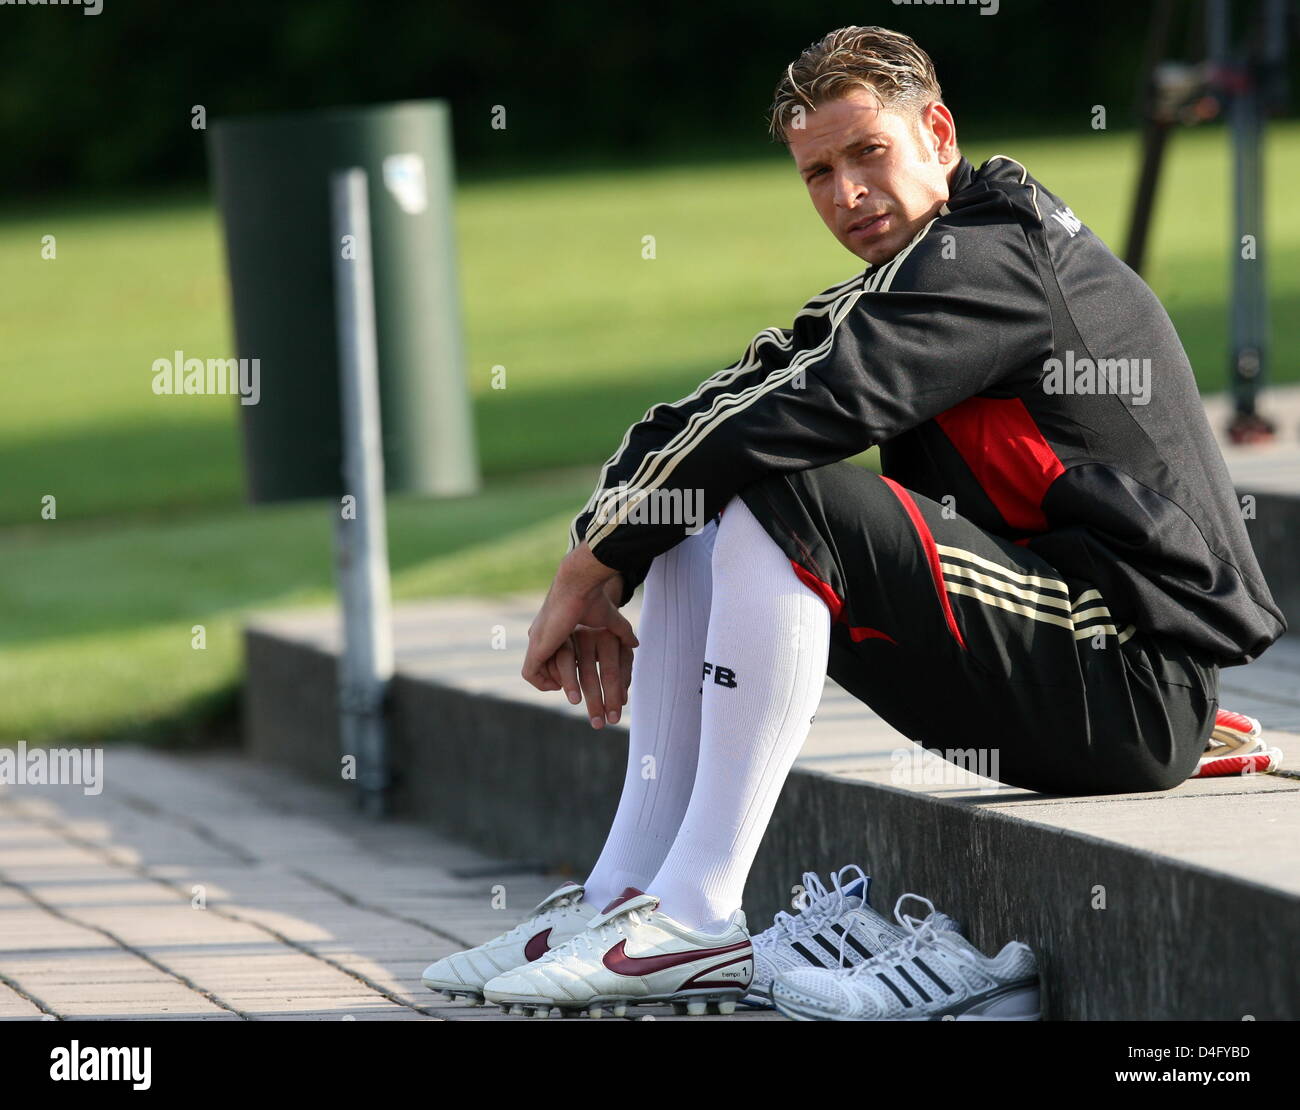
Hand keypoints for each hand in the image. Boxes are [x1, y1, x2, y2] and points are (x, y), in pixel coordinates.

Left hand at [522, 549, 637, 728]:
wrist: (578, 587)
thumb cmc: (593, 598)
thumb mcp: (609, 620)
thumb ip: (621, 632)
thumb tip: (636, 644)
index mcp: (556, 629)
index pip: (557, 656)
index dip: (567, 671)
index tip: (582, 683)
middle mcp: (543, 637)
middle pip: (547, 667)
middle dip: (564, 685)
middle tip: (579, 700)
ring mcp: (538, 642)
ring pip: (538, 672)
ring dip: (554, 685)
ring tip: (575, 698)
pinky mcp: (536, 647)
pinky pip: (530, 673)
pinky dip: (541, 682)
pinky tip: (558, 687)